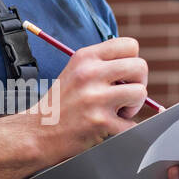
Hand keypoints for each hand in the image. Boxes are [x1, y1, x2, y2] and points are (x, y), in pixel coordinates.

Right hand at [31, 36, 149, 163]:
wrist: (37, 133)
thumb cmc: (61, 104)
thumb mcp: (76, 72)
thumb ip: (103, 65)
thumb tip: (138, 70)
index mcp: (85, 57)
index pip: (130, 45)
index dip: (132, 61)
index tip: (124, 76)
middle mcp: (90, 73)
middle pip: (141, 67)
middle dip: (139, 83)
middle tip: (125, 97)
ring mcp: (96, 98)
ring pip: (141, 93)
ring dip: (133, 107)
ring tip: (116, 112)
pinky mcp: (100, 122)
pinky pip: (132, 124)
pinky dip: (125, 129)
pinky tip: (108, 128)